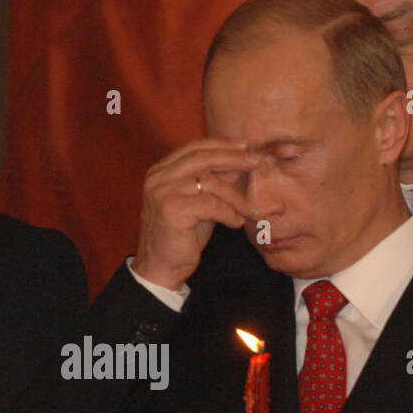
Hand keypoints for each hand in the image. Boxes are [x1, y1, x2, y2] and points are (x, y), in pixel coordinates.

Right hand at [131, 139, 257, 289]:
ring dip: (235, 196)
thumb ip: (214, 182)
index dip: (221, 145)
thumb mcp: (200, 204)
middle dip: (233, 158)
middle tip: (255, 161)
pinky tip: (236, 223)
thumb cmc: (181, 237)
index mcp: (160, 172)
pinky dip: (229, 213)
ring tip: (248, 209)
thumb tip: (239, 162)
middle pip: (202, 158)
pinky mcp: (172, 210)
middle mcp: (158, 179)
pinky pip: (211, 204)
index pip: (193, 148)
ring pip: (210, 183)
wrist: (161, 268)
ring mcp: (162, 193)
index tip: (244, 146)